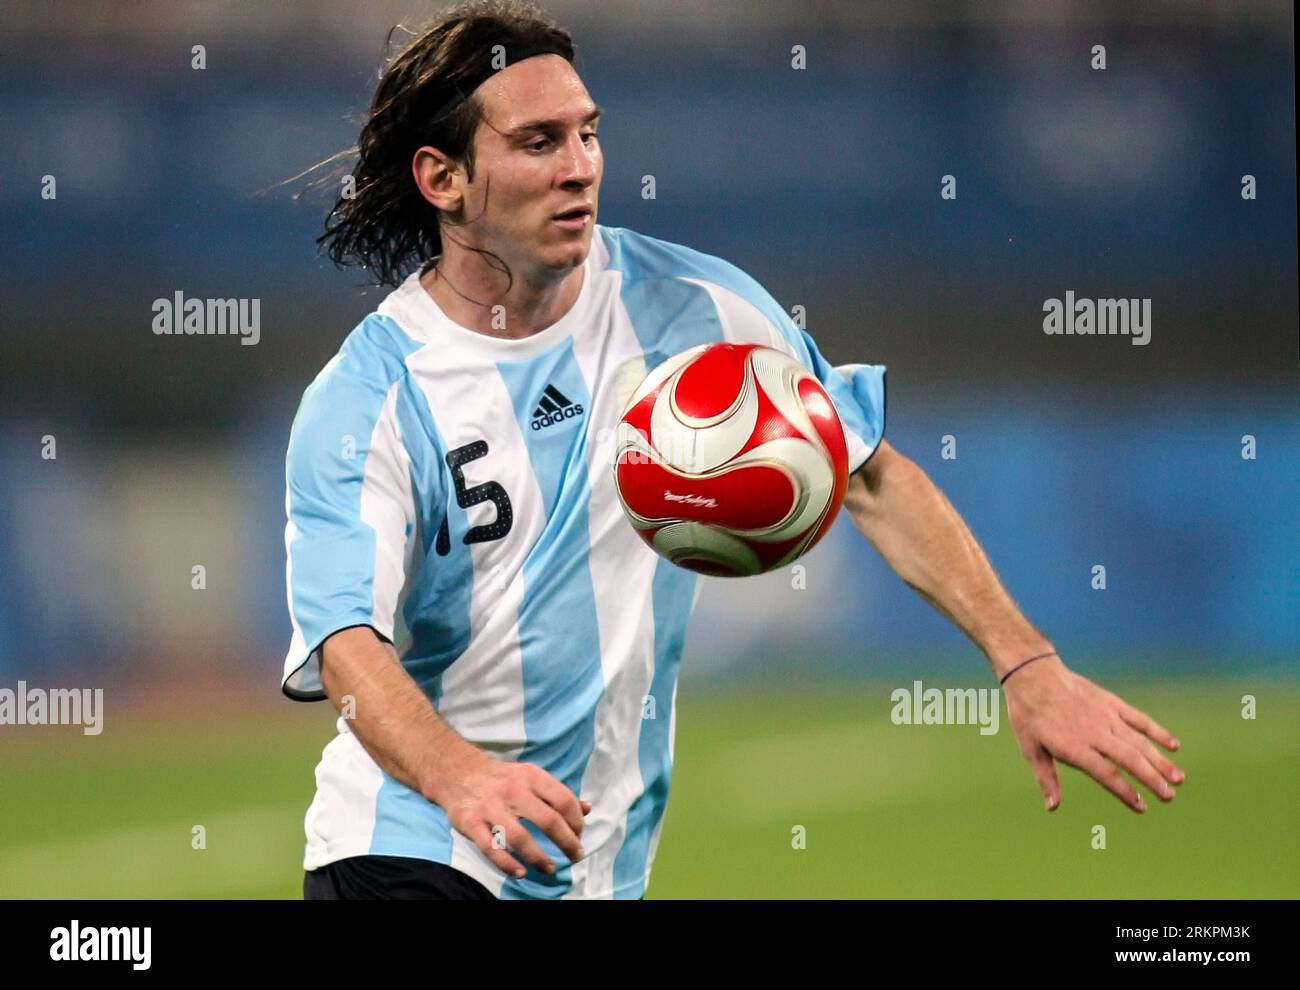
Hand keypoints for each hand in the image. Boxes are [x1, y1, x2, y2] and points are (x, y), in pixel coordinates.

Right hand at [438, 754, 592, 878]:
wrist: (457, 771)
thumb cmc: (502, 778)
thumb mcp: (531, 776)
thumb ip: (558, 793)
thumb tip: (587, 808)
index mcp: (531, 776)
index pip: (563, 800)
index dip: (576, 821)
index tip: (579, 835)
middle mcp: (512, 790)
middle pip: (548, 820)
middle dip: (566, 842)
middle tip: (575, 856)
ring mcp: (490, 807)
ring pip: (520, 837)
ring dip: (539, 857)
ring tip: (550, 869)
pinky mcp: (470, 822)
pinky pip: (490, 848)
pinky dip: (507, 863)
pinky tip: (521, 872)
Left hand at [1002, 655, 1184, 811]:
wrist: (1033, 673)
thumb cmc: (1029, 715)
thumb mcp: (1030, 748)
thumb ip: (1046, 778)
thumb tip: (1052, 807)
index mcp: (1074, 746)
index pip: (1106, 774)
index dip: (1125, 792)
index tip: (1141, 807)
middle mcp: (1094, 732)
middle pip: (1129, 759)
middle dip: (1152, 779)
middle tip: (1170, 797)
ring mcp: (1105, 716)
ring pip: (1138, 741)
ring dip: (1160, 760)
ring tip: (1178, 778)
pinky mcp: (1111, 702)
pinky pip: (1138, 718)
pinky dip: (1157, 731)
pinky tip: (1173, 745)